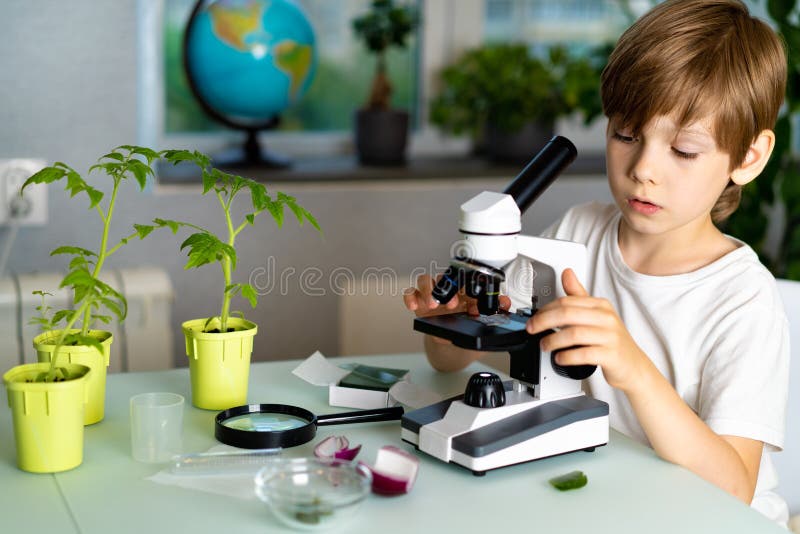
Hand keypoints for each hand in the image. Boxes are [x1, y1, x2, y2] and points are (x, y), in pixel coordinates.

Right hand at [403, 274, 510, 344]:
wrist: (452, 344)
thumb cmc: (467, 326)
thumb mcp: (483, 321)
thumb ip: (496, 311)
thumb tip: (505, 302)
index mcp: (464, 290)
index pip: (464, 279)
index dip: (467, 286)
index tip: (471, 301)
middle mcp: (447, 289)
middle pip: (443, 276)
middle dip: (447, 288)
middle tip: (452, 304)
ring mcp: (432, 295)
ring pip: (425, 280)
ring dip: (428, 290)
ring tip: (433, 305)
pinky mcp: (419, 303)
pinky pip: (410, 294)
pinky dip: (410, 297)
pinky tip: (414, 306)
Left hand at [525, 268, 647, 390]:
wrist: (634, 365)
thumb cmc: (611, 340)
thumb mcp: (596, 314)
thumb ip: (579, 295)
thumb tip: (567, 273)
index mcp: (600, 306)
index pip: (566, 302)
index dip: (545, 310)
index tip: (534, 318)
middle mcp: (606, 319)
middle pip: (567, 315)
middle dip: (544, 322)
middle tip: (532, 330)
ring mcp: (610, 337)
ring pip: (574, 334)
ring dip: (553, 341)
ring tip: (545, 345)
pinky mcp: (611, 355)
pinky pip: (584, 354)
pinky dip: (567, 356)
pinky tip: (560, 358)